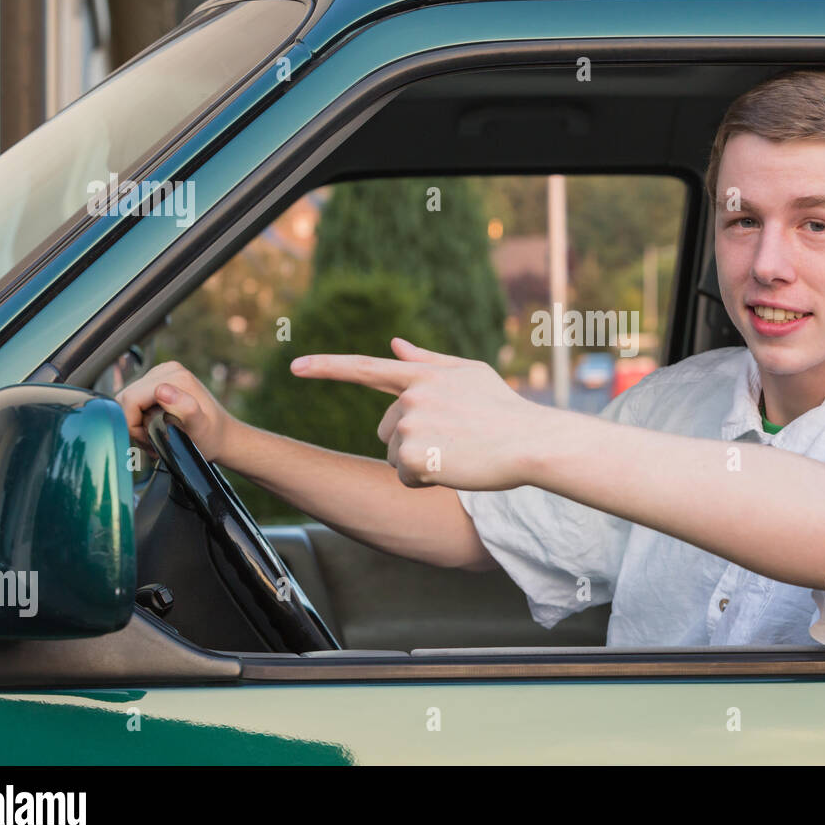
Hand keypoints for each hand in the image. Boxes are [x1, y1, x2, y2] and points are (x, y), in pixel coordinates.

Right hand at [114, 361, 239, 462]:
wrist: (221, 435)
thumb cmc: (210, 436)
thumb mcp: (199, 428)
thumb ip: (185, 409)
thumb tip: (161, 390)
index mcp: (175, 377)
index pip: (130, 399)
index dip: (133, 425)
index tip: (150, 439)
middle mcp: (168, 370)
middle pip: (126, 398)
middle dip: (134, 424)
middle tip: (153, 441)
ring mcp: (162, 373)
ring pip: (128, 400)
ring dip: (137, 422)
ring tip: (156, 436)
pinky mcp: (159, 380)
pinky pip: (135, 398)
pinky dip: (140, 416)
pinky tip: (156, 427)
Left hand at [291, 338, 543, 489]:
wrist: (529, 441)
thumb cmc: (505, 409)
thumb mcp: (470, 374)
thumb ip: (428, 361)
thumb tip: (394, 343)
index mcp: (421, 375)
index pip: (365, 367)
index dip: (326, 366)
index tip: (295, 366)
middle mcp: (410, 396)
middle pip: (386, 430)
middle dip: (411, 442)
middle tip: (454, 441)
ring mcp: (410, 425)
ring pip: (394, 456)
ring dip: (419, 462)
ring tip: (457, 453)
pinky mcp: (411, 455)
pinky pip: (404, 477)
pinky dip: (425, 481)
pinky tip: (454, 468)